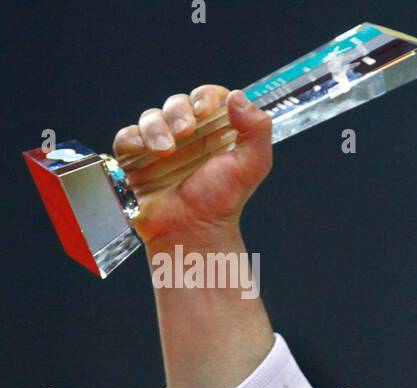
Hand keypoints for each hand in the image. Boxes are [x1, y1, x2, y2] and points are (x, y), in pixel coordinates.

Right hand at [113, 85, 272, 245]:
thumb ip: (257, 130)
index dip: (205, 97)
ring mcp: (160, 146)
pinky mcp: (137, 159)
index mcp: (216, 132)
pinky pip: (127, 137)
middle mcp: (188, 136)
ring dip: (156, 128)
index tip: (204, 109)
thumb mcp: (252, 164)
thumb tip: (239, 97)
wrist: (192, 229)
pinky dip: (133, 139)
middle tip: (184, 131)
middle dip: (178, 111)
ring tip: (165, 152)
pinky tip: (144, 152)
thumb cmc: (222, 200)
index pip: (208, 98)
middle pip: (177, 103)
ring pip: (151, 117)